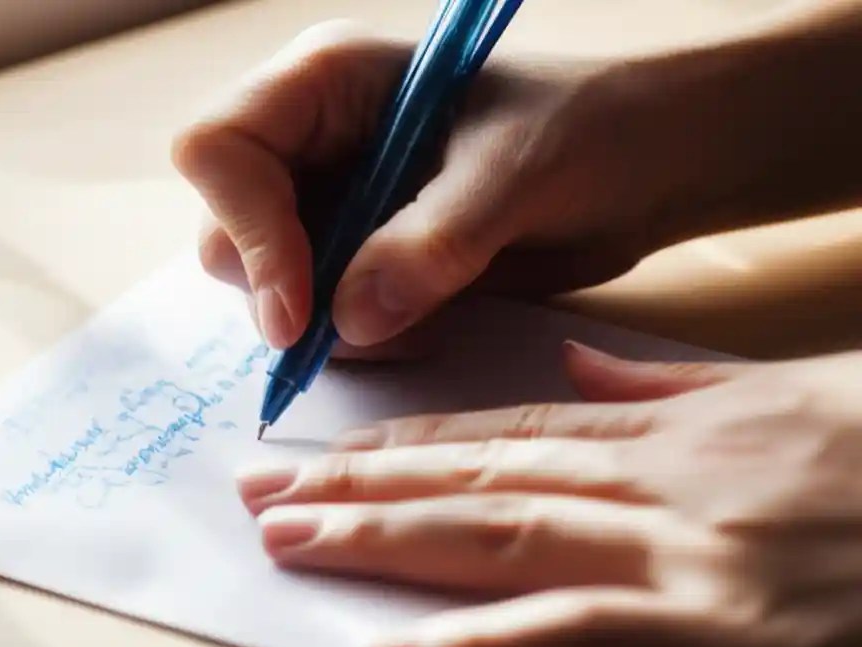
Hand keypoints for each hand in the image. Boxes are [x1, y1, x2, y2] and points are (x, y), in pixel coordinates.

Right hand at [172, 21, 690, 357]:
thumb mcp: (516, 173)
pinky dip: (364, 341)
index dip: (242, 226)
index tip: (299, 309)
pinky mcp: (360, 259)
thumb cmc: (591, 129)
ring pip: (266, 285)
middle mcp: (312, 142)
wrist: (648, 168)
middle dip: (282, 289)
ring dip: (330, 327)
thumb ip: (431, 244)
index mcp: (327, 83)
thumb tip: (347, 321)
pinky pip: (320, 319)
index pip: (218, 148)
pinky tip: (433, 322)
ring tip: (424, 318)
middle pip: (226, 228)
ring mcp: (333, 204)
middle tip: (360, 329)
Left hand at [235, 343, 861, 646]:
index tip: (330, 447)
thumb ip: (676, 389)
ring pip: (501, 534)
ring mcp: (687, 548)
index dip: (410, 441)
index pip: (511, 428)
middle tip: (261, 489)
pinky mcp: (722, 630)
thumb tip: (588, 366)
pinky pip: (574, 633)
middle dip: (363, 482)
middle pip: (482, 475)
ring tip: (287, 543)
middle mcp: (663, 475)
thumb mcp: (797, 400)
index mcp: (679, 426)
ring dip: (385, 539)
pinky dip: (476, 646)